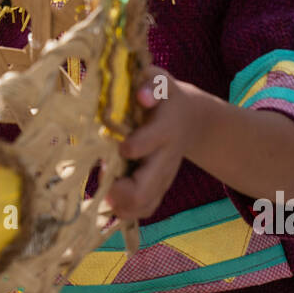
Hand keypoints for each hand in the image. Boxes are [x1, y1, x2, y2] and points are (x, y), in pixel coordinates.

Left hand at [109, 65, 203, 219]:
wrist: (190, 120)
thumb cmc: (165, 96)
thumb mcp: (160, 81)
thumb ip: (151, 84)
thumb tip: (142, 97)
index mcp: (163, 130)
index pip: (143, 146)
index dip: (127, 149)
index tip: (115, 145)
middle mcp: (164, 158)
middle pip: (144, 190)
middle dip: (119, 193)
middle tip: (103, 184)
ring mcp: (163, 177)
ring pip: (143, 205)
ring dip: (120, 206)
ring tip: (105, 194)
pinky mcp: (160, 187)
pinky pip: (145, 209)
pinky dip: (126, 211)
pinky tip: (112, 201)